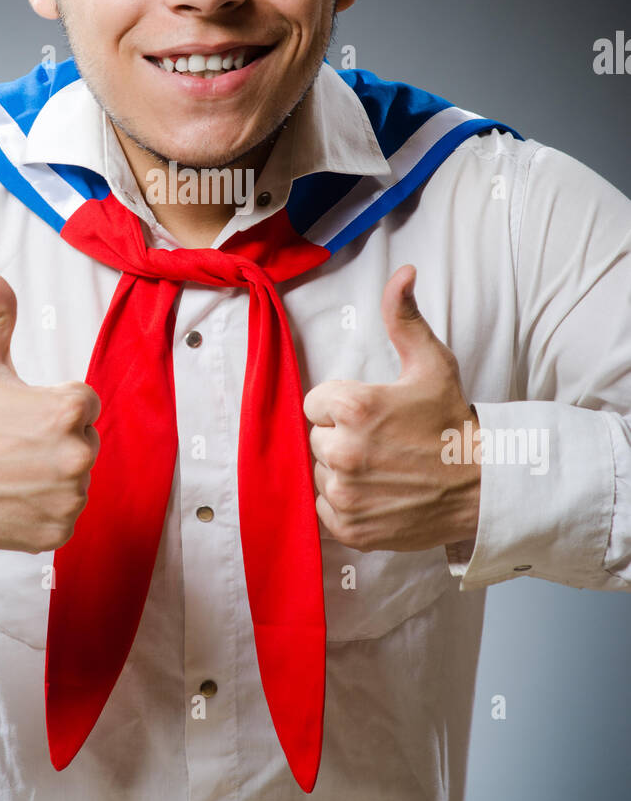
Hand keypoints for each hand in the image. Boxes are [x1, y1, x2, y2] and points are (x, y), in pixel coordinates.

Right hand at [0, 267, 99, 553]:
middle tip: (13, 444)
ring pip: (75, 479)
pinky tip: (14, 496)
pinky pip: (65, 514)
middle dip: (56, 440)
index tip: (23, 414)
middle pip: (83, 441)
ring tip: (12, 470)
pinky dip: (44, 508)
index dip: (54, 406)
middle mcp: (78, 455)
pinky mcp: (56, 530)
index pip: (84, 404)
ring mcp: (68, 497)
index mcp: (69, 409)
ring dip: (52, 475)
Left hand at [303, 265, 479, 551]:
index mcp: (355, 407)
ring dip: (343, 472)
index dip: (341, 406)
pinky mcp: (352, 528)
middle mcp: (344, 452)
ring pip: (320, 474)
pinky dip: (346, 505)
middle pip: (317, 438)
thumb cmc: (453, 421)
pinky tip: (379, 494)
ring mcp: (347, 495)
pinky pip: (326, 510)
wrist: (484, 485)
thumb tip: (402, 272)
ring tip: (384, 468)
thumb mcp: (431, 362)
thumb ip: (404, 317)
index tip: (372, 414)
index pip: (315, 403)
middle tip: (383, 442)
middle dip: (342, 437)